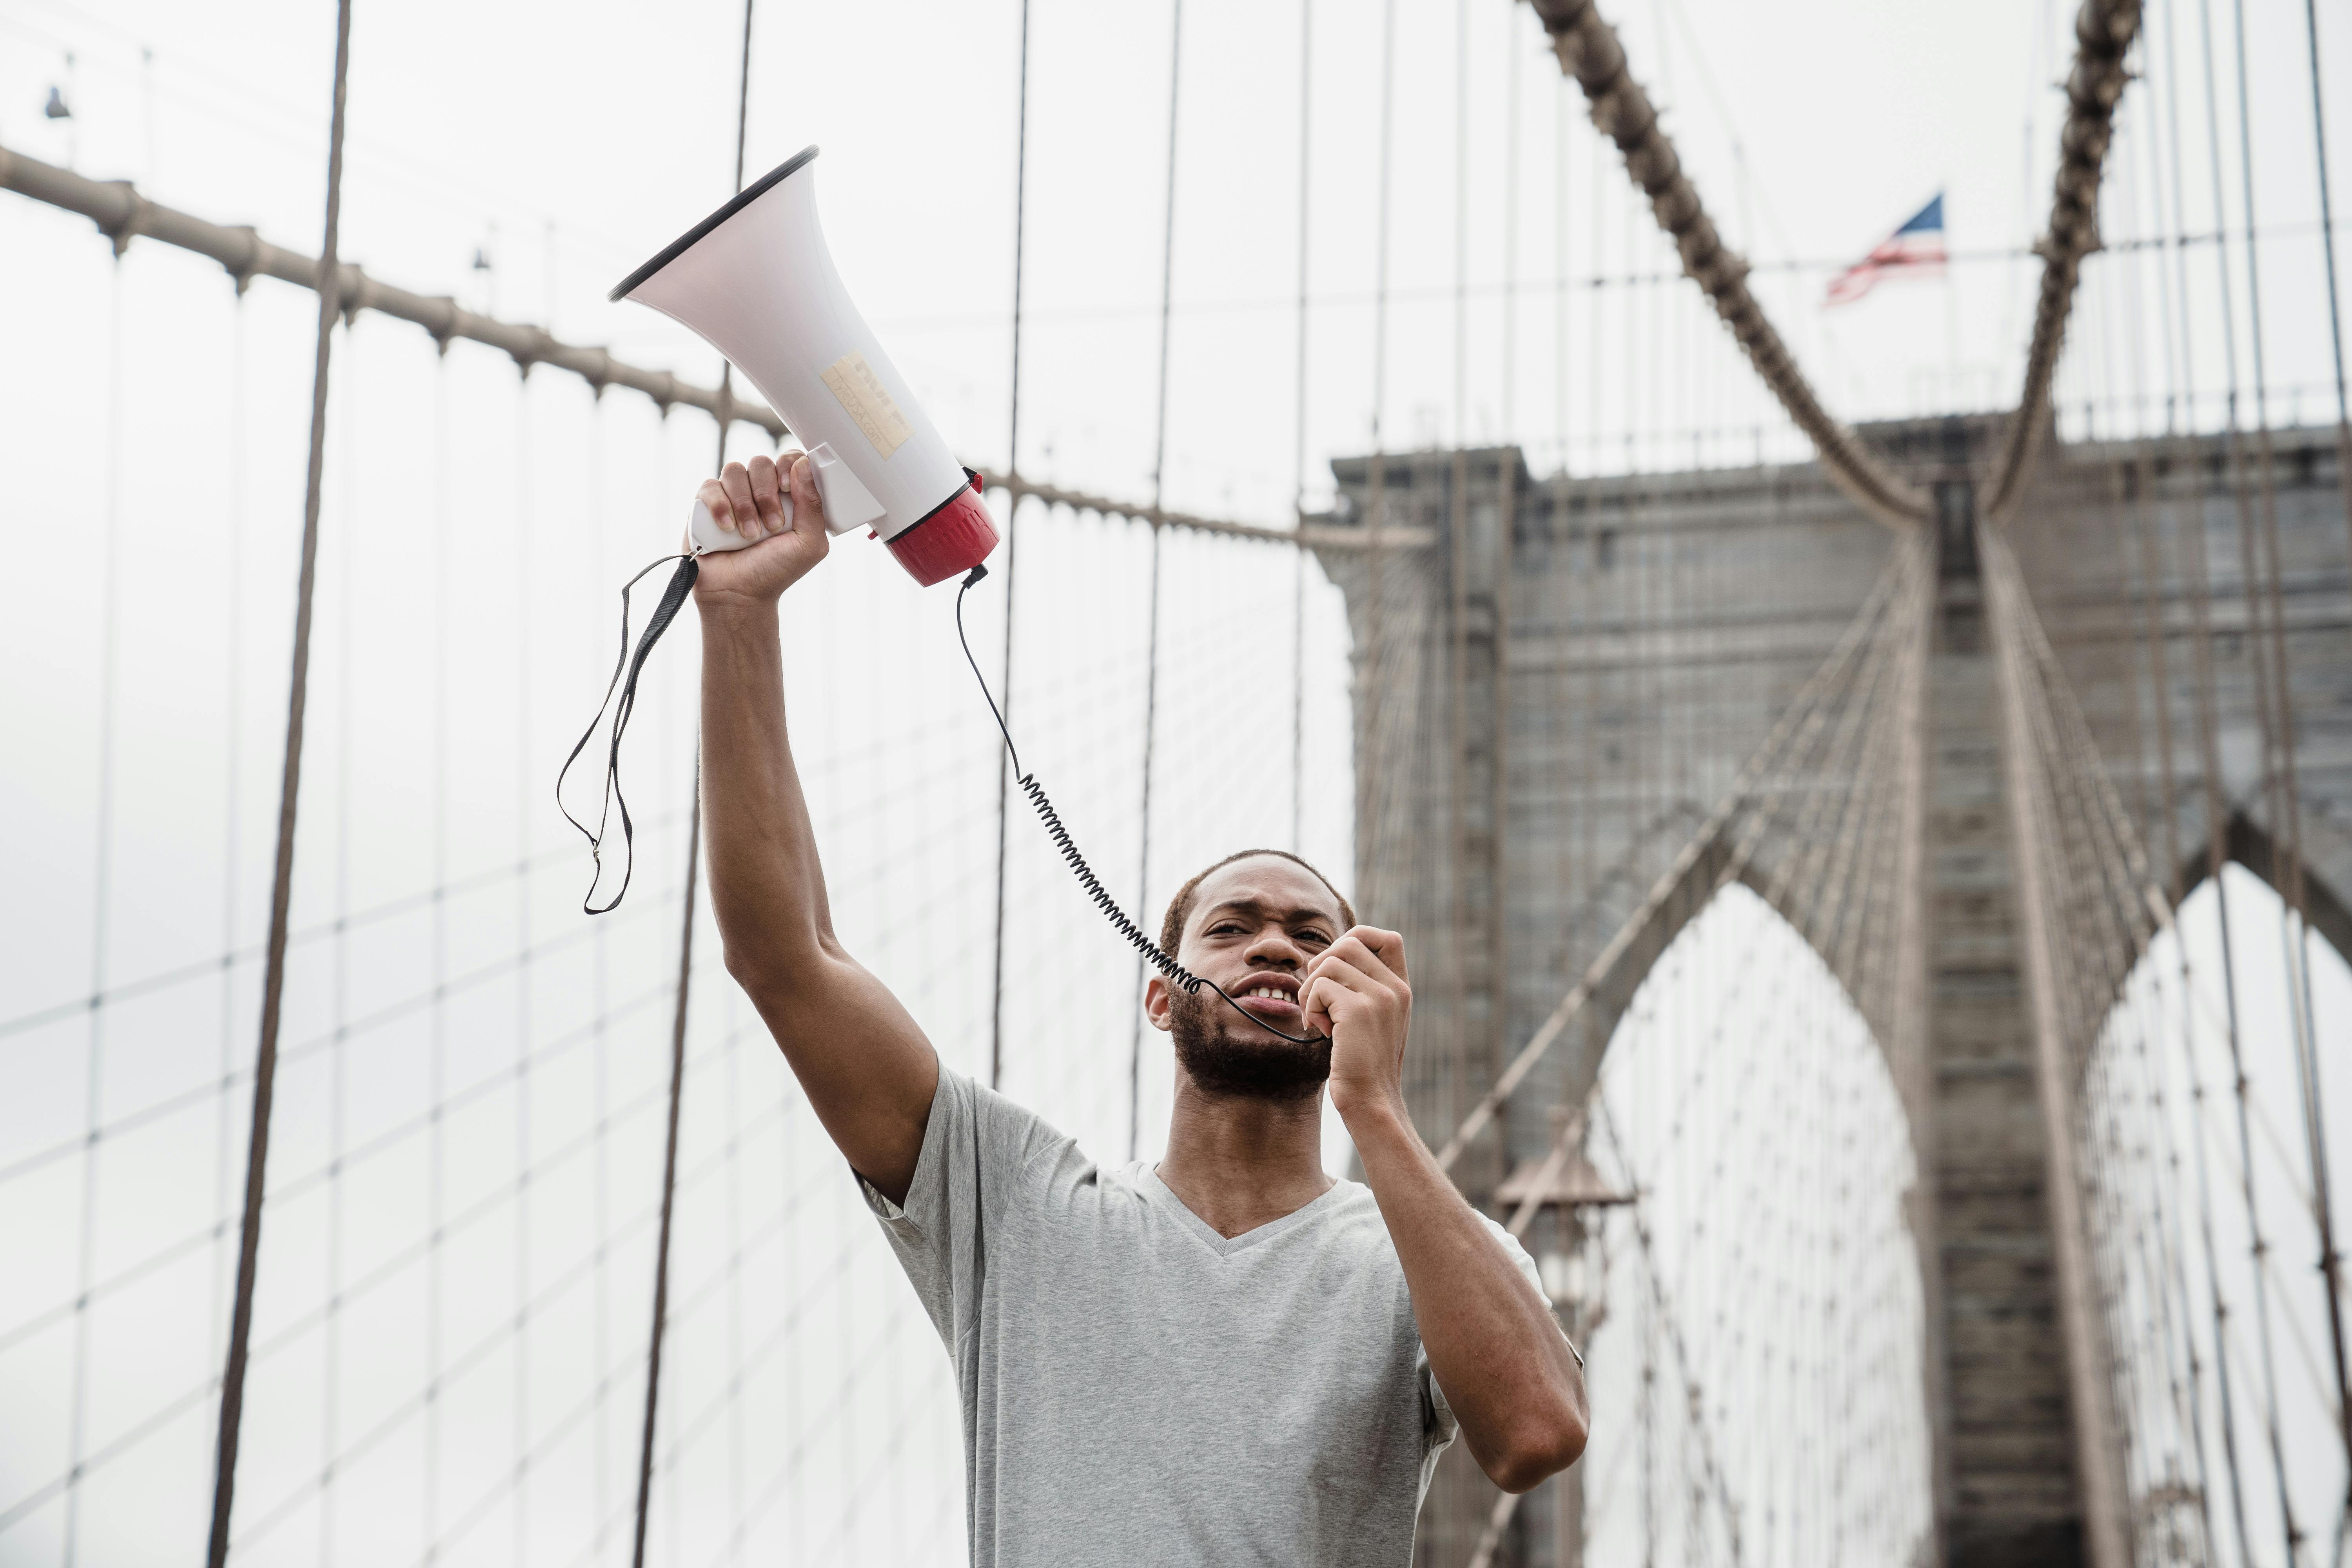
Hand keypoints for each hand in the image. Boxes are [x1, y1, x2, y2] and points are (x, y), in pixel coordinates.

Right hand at [690, 452, 829, 609]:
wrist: (739, 594)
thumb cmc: (774, 571)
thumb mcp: (809, 544)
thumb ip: (813, 505)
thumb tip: (803, 464)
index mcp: (787, 496)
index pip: (788, 459)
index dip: (788, 466)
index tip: (788, 489)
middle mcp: (759, 490)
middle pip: (761, 462)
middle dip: (767, 494)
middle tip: (772, 526)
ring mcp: (731, 495)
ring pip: (734, 470)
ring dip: (744, 504)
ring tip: (749, 535)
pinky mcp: (705, 504)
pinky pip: (710, 486)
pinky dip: (720, 507)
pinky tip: (727, 530)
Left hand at [1302, 926, 1410, 1122]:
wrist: (1371, 1102)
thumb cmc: (1363, 1064)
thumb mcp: (1374, 1021)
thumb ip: (1365, 989)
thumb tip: (1330, 958)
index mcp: (1401, 989)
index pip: (1387, 938)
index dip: (1357, 940)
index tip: (1337, 970)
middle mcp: (1395, 989)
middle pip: (1349, 942)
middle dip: (1322, 965)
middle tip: (1319, 997)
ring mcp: (1379, 998)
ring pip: (1328, 962)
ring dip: (1310, 988)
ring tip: (1318, 1018)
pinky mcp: (1357, 1011)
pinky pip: (1319, 986)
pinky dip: (1309, 1006)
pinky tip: (1320, 1030)